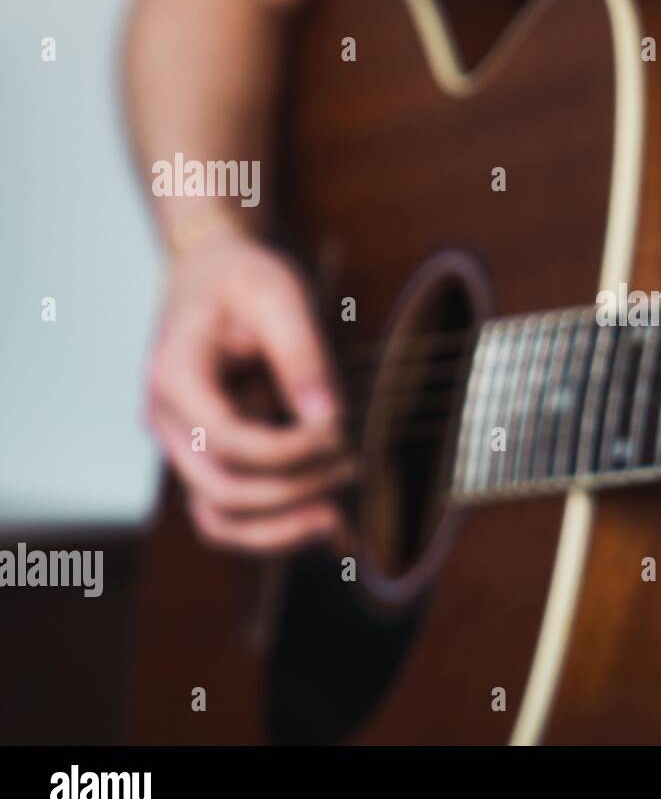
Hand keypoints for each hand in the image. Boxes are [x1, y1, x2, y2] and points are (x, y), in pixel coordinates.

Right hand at [146, 229, 354, 553]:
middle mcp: (169, 421)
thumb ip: (302, 355)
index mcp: (174, 377)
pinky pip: (234, 509)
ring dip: (279, 527)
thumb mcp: (279, 295)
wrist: (212, 271)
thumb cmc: (243, 277)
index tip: (341, 433)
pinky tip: (328, 520)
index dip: (289, 450)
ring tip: (339, 520)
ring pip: (218, 517)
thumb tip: (328, 418)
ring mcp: (185, 445)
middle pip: (221, 490)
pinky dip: (275, 525)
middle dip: (293, 491)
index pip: (226, 440)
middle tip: (353, 467)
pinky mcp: (211, 456)